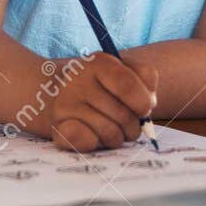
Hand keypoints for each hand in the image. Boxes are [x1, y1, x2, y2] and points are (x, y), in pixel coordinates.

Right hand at [38, 52, 158, 152]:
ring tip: (112, 130)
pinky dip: (97, 143)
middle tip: (127, 124)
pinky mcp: (57, 127)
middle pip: (123, 115)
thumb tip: (148, 103)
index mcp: (98, 62)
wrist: (58, 94)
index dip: (143, 103)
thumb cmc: (103, 86)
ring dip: (118, 138)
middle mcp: (76, 80)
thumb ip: (145, 77)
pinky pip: (87, 142)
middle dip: (133, 126)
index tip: (144, 109)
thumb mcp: (125, 70)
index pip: (128, 86)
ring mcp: (64, 104)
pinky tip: (93, 136)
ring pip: (110, 133)